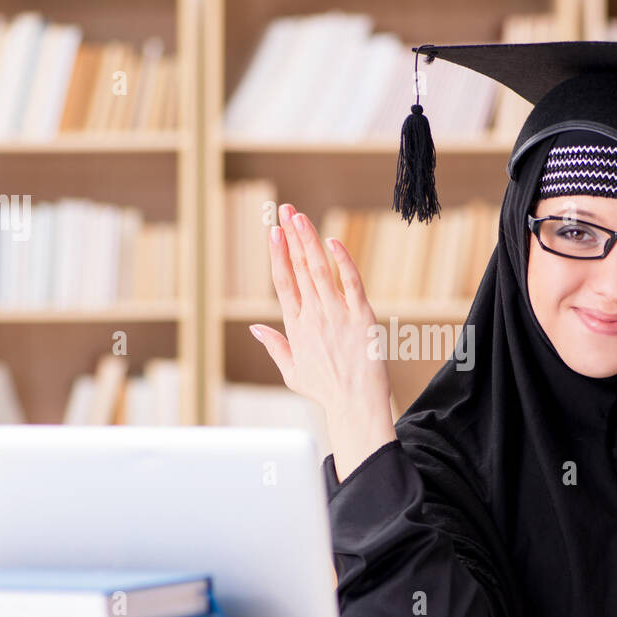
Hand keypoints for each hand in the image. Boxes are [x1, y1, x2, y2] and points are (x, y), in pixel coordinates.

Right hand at [250, 203, 395, 478]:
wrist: (355, 405)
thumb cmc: (326, 391)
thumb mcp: (292, 372)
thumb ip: (275, 345)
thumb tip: (256, 328)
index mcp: (295, 327)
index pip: (283, 282)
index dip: (277, 254)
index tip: (273, 232)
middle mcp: (313, 316)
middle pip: (299, 268)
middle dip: (291, 236)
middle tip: (286, 210)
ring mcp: (337, 315)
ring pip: (320, 269)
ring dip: (309, 240)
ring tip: (300, 217)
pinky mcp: (361, 316)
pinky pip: (351, 281)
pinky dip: (342, 260)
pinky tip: (332, 241)